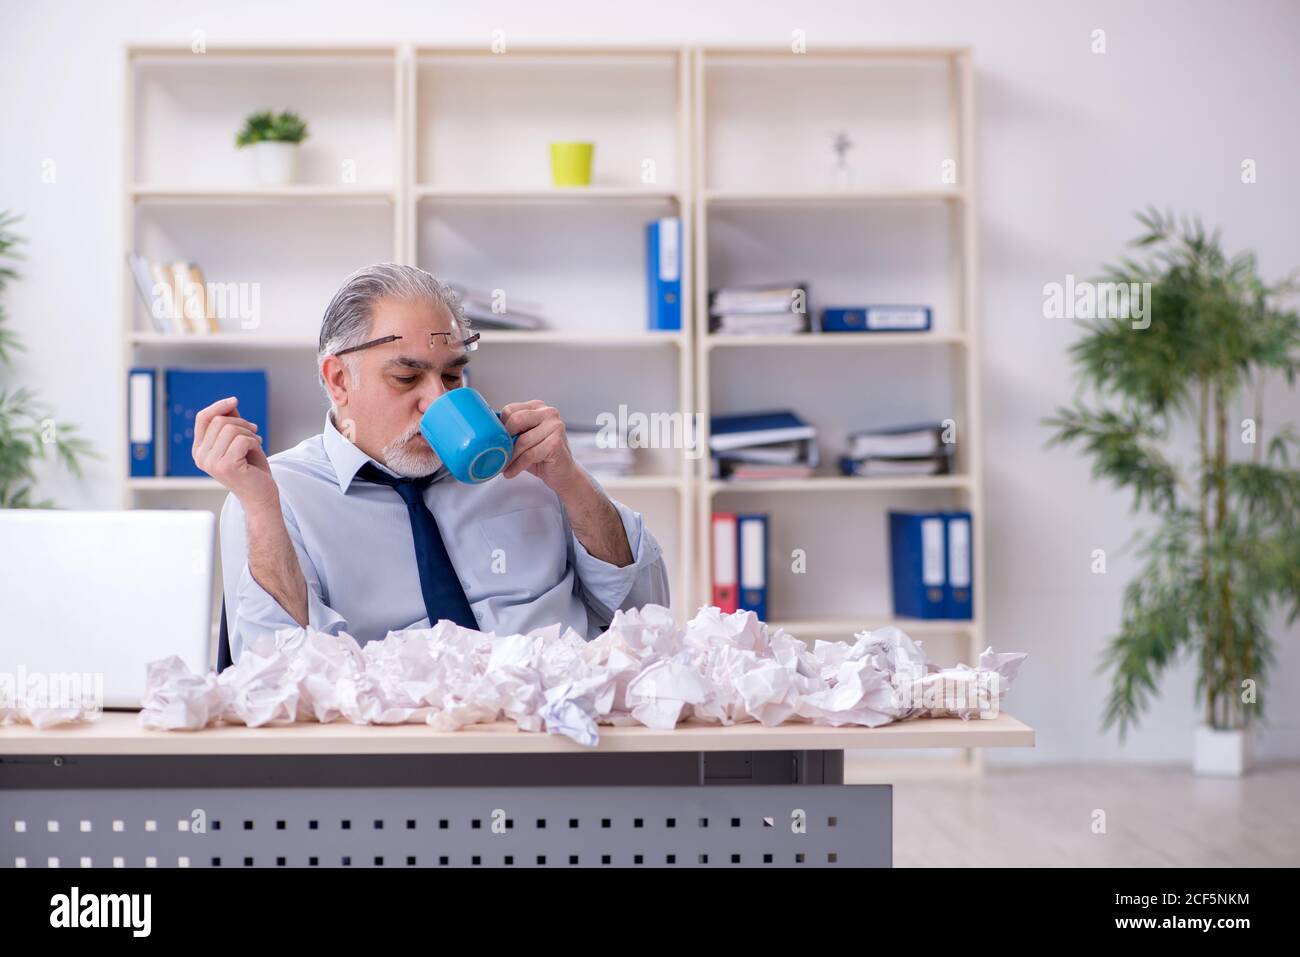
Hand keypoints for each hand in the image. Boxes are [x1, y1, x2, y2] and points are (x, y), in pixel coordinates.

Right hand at [192, 396, 277, 511]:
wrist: (260, 495)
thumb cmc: (251, 468)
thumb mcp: (238, 440)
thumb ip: (231, 423)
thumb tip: (230, 402)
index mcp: (200, 450)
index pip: (202, 418)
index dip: (218, 406)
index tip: (234, 400)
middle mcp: (201, 457)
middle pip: (219, 421)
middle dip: (242, 423)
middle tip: (254, 433)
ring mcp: (211, 463)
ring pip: (231, 429)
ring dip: (250, 433)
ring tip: (255, 444)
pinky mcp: (225, 466)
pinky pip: (242, 440)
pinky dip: (255, 442)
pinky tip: (257, 452)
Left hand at [499, 400, 581, 491]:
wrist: (562, 473)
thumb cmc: (541, 456)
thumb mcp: (523, 440)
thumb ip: (510, 432)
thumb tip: (485, 432)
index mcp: (538, 407)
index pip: (511, 409)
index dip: (500, 427)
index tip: (494, 441)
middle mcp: (548, 412)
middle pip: (516, 420)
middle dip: (504, 440)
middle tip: (497, 453)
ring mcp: (555, 426)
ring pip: (522, 441)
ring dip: (509, 457)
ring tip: (502, 467)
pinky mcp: (556, 443)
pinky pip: (530, 454)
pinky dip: (517, 466)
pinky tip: (511, 472)